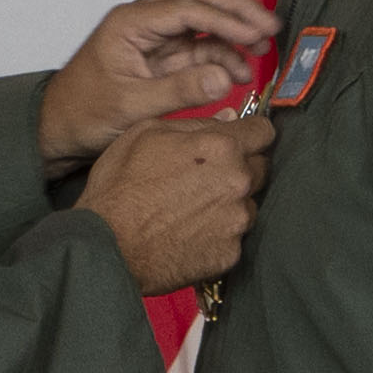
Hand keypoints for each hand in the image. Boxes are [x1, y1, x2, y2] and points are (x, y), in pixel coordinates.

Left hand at [38, 0, 287, 160]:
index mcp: (131, 23)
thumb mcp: (132, 107)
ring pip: (204, 18)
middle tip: (271, 28)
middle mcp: (144, 20)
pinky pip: (199, 45)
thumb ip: (179, 91)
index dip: (228, 20)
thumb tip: (224, 77)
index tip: (258, 35)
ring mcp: (155, 35)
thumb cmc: (83, 113)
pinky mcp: (162, 55)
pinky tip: (239, 73)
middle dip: (238, 9)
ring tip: (261, 55)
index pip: (189, 8)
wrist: (59, 128)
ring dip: (234, 32)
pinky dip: (222, 54)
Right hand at [82, 109, 273, 290]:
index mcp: (222, 146)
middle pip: (261, 168)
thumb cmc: (120, 187)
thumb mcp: (146, 133)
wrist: (108, 247)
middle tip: (206, 176)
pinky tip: (191, 232)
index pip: (264, 131)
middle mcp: (238, 182)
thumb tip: (230, 118)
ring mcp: (237, 221)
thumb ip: (195, 122)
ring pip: (248, 204)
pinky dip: (219, 234)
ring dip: (230, 203)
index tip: (240, 139)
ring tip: (193, 208)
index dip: (251, 133)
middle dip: (240, 167)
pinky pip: (234, 237)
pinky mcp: (231, 254)